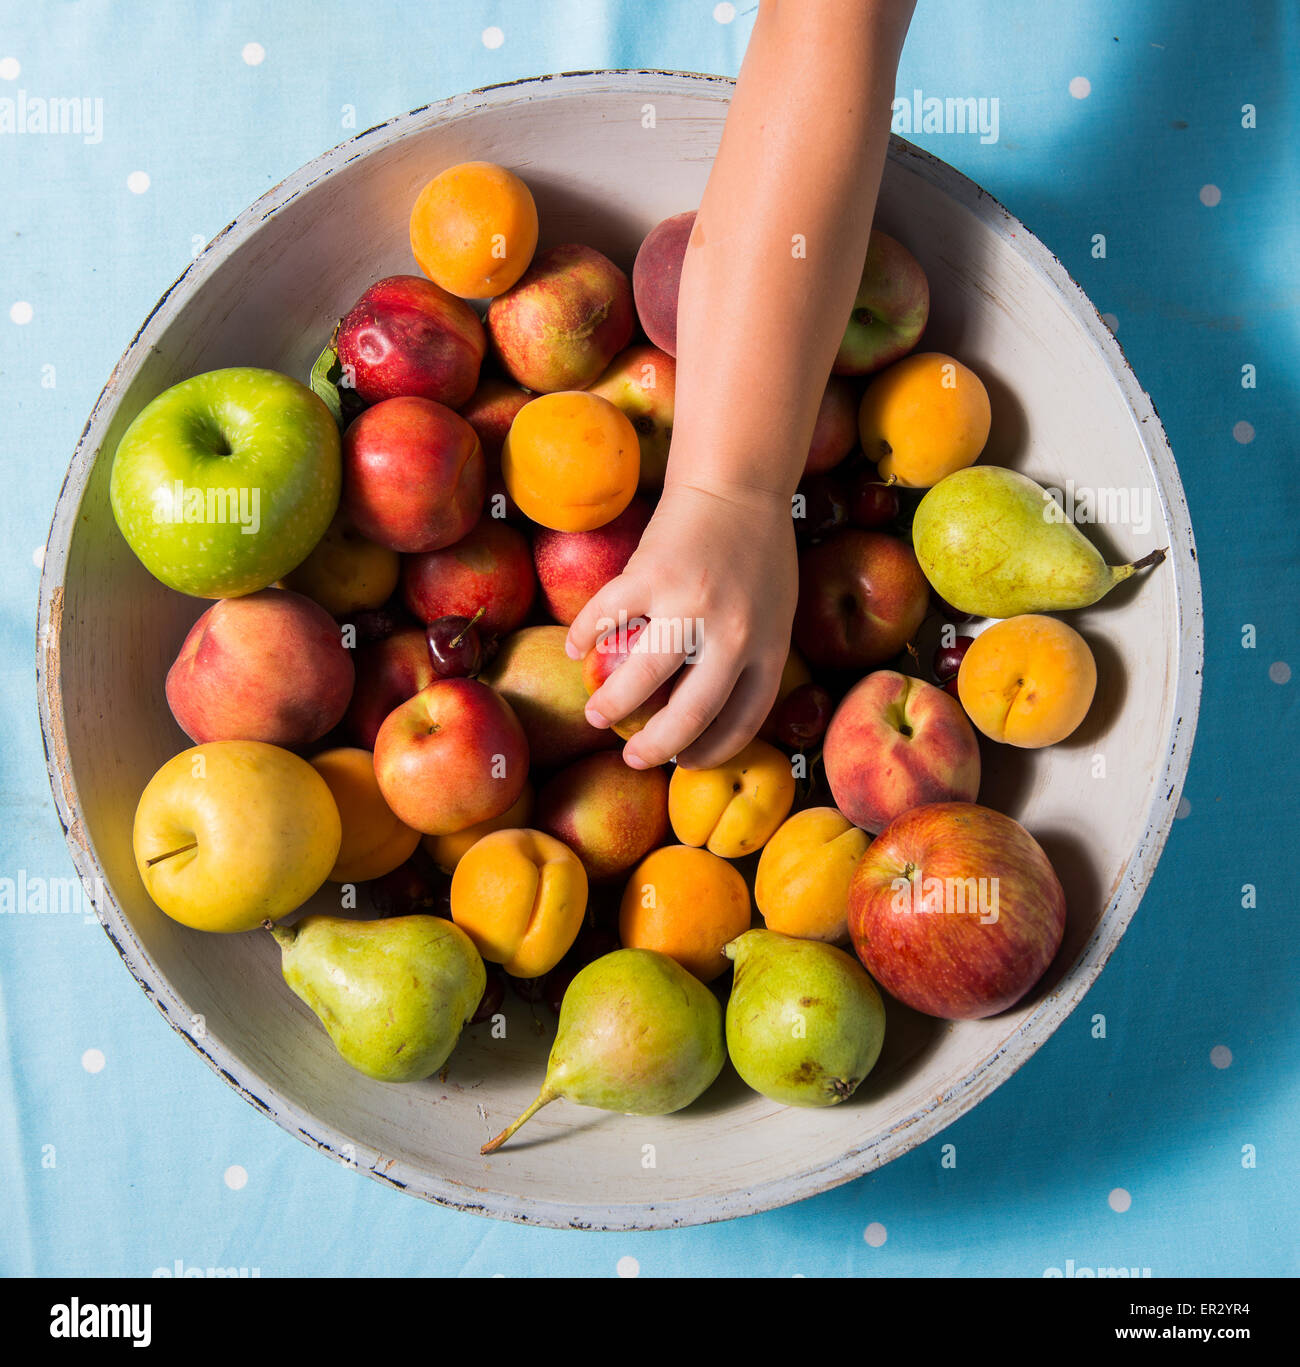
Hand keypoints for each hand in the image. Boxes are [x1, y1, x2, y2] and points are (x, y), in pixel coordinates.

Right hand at [564, 480, 797, 769]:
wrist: (738, 483)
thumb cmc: (759, 551)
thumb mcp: (776, 611)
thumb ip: (752, 656)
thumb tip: (715, 712)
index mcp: (768, 646)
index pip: (742, 721)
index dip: (711, 752)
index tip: (685, 762)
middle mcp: (733, 632)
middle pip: (689, 714)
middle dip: (655, 747)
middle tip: (633, 757)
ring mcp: (690, 603)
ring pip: (641, 677)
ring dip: (612, 705)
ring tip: (595, 715)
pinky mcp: (650, 573)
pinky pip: (606, 617)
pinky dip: (584, 636)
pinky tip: (576, 650)